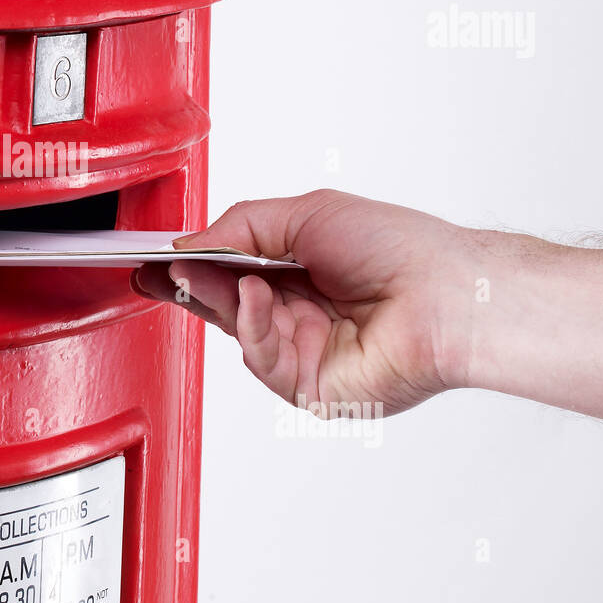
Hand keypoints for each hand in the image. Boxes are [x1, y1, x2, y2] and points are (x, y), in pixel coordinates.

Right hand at [132, 190, 473, 415]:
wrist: (445, 295)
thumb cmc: (399, 249)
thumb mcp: (307, 215)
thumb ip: (241, 226)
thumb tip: (192, 243)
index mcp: (300, 272)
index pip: (231, 272)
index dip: (193, 265)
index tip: (157, 257)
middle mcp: (300, 314)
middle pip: (226, 304)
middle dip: (192, 284)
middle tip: (165, 267)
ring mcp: (304, 352)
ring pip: (238, 332)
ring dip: (221, 299)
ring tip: (210, 272)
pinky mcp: (310, 387)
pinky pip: (262, 361)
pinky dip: (254, 326)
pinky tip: (260, 297)